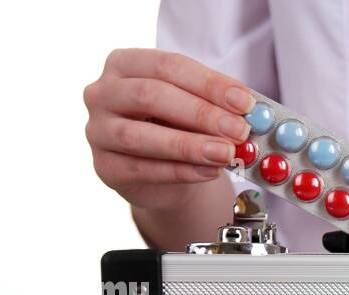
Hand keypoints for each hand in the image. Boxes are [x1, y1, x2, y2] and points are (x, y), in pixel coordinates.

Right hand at [84, 49, 254, 212]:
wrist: (161, 175)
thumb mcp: (193, 109)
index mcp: (125, 64)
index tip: (245, 101)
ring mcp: (98, 131)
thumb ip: (214, 106)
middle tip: (238, 129)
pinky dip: (181, 171)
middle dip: (201, 113)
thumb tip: (249, 110)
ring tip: (226, 153)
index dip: (208, 83)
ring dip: (190, 145)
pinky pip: (143, 169)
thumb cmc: (176, 129)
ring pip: (141, 135)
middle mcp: (103, 93)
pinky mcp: (106, 167)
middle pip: (151, 95)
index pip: (167, 65)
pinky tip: (209, 171)